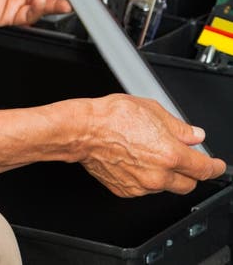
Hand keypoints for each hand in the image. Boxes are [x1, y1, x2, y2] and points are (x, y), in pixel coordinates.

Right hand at [77, 94, 226, 195]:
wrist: (83, 130)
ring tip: (147, 152)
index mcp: (169, 153)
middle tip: (182, 158)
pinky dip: (146, 178)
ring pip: (165, 186)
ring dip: (165, 174)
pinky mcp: (127, 191)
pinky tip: (134, 160)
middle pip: (188, 184)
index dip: (215, 167)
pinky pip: (144, 188)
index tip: (217, 166)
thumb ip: (178, 126)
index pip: (203, 168)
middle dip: (190, 173)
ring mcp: (143, 186)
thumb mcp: (151, 109)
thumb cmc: (112, 117)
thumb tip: (194, 134)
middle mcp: (159, 174)